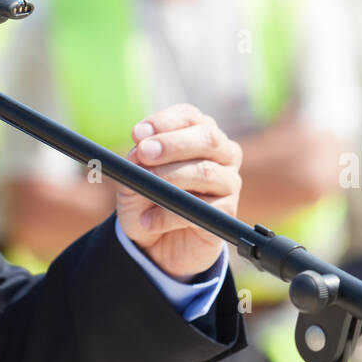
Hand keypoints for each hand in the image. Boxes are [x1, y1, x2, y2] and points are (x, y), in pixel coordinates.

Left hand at [116, 104, 241, 280]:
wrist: (156, 244)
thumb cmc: (147, 202)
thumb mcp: (133, 181)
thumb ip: (136, 165)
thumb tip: (139, 153)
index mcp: (198, 135)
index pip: (189, 117)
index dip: (164, 122)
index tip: (138, 134)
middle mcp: (222, 154)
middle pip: (207, 138)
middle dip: (172, 144)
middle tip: (143, 153)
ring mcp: (229, 182)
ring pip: (206, 172)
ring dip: (169, 179)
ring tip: (141, 192)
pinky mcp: (228, 212)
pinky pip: (201, 209)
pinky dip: (169, 214)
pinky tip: (148, 221)